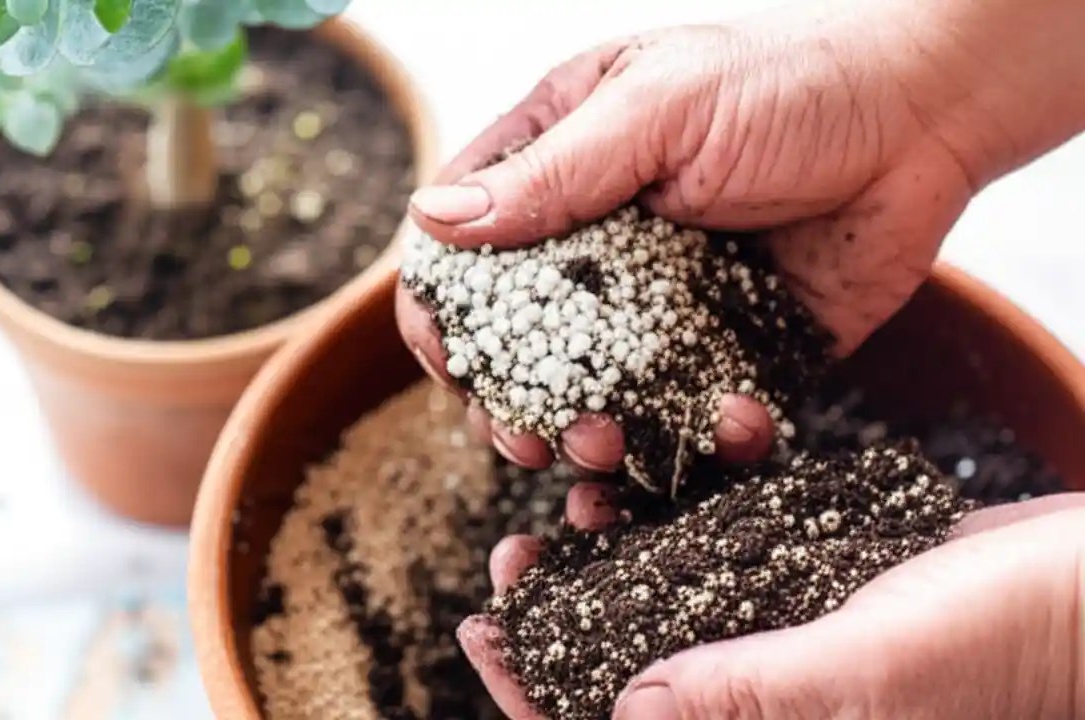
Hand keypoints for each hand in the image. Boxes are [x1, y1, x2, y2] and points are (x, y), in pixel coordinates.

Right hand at [397, 0, 1084, 471]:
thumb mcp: (657, 108)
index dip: (439, 311)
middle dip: (509, 401)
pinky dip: (701, 440)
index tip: (449, 364)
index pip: (463, 247)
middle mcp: (598, 247)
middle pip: (517, 341)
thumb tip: (435, 221)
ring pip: (595, 392)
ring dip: (587, 435)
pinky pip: (694, 412)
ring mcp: (659, 306)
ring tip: (603, 449)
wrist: (923, 117)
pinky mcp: (727, 350)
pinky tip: (722, 432)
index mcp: (559, 169)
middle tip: (524, 437)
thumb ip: (555, 172)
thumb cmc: (785, 79)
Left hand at [460, 487, 1084, 718]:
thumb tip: (623, 715)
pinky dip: (684, 524)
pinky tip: (653, 478)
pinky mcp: (819, 585)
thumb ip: (751, 698)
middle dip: (559, 619)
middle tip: (514, 554)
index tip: (481, 634)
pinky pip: (725, 561)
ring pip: (667, 611)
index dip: (537, 696)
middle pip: (627, 672)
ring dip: (613, 560)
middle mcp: (772, 700)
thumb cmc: (1011, 644)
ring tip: (578, 497)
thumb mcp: (872, 670)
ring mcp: (792, 640)